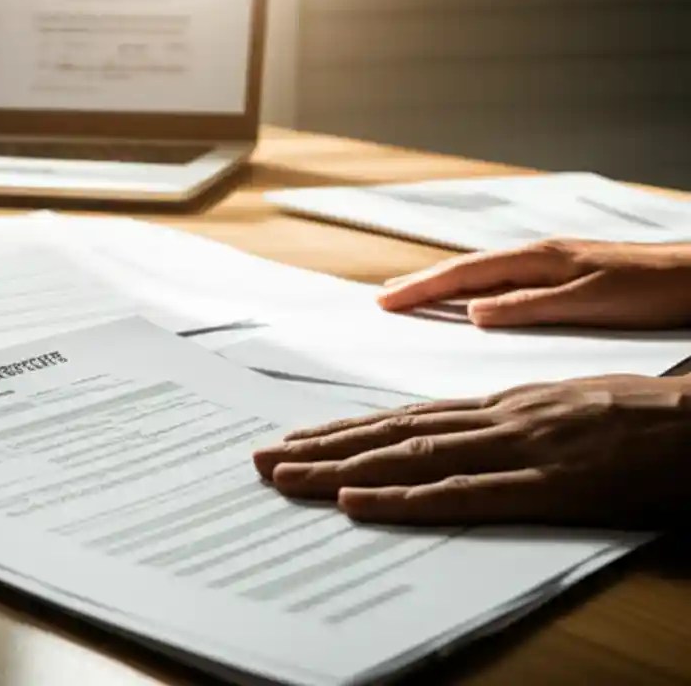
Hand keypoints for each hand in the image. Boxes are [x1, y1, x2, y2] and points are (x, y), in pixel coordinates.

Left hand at [252, 374, 690, 525]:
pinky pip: (463, 493)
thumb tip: (461, 438)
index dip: (347, 429)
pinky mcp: (549, 485)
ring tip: (285, 476)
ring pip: (410, 455)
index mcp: (503, 405)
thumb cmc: (645, 418)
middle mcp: (498, 419)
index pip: (406, 416)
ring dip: (339, 468)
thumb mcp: (566, 409)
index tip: (297, 438)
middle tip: (262, 458)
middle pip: (392, 431)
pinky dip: (404, 498)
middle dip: (321, 446)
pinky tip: (358, 503)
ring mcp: (520, 448)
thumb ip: (512, 423)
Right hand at [377, 239, 690, 328]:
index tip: (384, 301)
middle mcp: (539, 257)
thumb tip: (473, 311)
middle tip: (383, 297)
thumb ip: (529, 305)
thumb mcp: (589, 302)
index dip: (421, 288)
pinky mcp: (566, 278)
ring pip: (485, 275)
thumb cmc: (653, 289)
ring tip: (416, 296)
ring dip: (446, 285)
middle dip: (422, 282)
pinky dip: (477, 291)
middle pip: (466, 269)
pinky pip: (505, 283)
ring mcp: (552, 265)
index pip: (464, 273)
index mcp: (537, 260)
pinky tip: (475, 302)